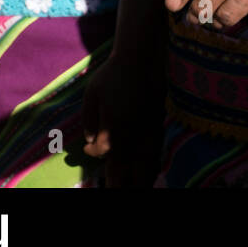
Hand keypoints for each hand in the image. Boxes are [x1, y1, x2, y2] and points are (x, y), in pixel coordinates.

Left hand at [81, 54, 164, 186]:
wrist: (141, 59)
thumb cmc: (112, 74)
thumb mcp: (91, 95)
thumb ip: (89, 120)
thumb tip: (91, 138)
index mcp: (112, 128)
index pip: (101, 152)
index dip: (92, 152)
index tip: (88, 147)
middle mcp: (131, 135)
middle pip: (126, 169)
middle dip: (118, 182)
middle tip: (113, 187)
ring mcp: (148, 131)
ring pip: (146, 164)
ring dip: (140, 178)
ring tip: (136, 185)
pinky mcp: (159, 124)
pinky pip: (157, 150)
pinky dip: (153, 163)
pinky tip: (151, 168)